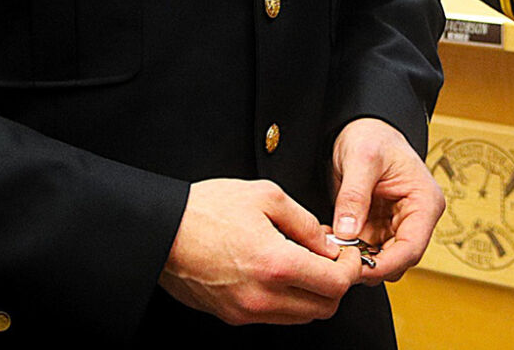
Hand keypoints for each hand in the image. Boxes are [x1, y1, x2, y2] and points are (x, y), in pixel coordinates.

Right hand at [160, 178, 360, 324]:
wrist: (162, 231)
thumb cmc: (209, 208)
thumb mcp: (267, 197)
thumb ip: (306, 223)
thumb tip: (330, 244)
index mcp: (276, 264)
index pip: (336, 284)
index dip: (351, 266)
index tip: (347, 250)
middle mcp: (263, 297)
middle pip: (325, 307)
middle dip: (337, 282)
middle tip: (331, 257)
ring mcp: (247, 312)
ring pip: (302, 316)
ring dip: (314, 293)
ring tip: (306, 262)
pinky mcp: (232, 316)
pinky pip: (276, 317)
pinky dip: (290, 299)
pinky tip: (282, 272)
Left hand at [331, 117, 445, 284]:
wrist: (363, 128)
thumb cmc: (372, 135)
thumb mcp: (361, 159)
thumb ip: (354, 196)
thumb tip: (347, 233)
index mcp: (425, 202)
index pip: (412, 248)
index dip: (384, 265)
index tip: (354, 269)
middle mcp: (416, 218)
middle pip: (398, 261)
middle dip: (368, 265)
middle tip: (336, 261)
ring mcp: (398, 225)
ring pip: (381, 261)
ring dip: (357, 260)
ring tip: (330, 248)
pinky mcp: (381, 228)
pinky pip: (367, 250)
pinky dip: (350, 251)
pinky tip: (331, 241)